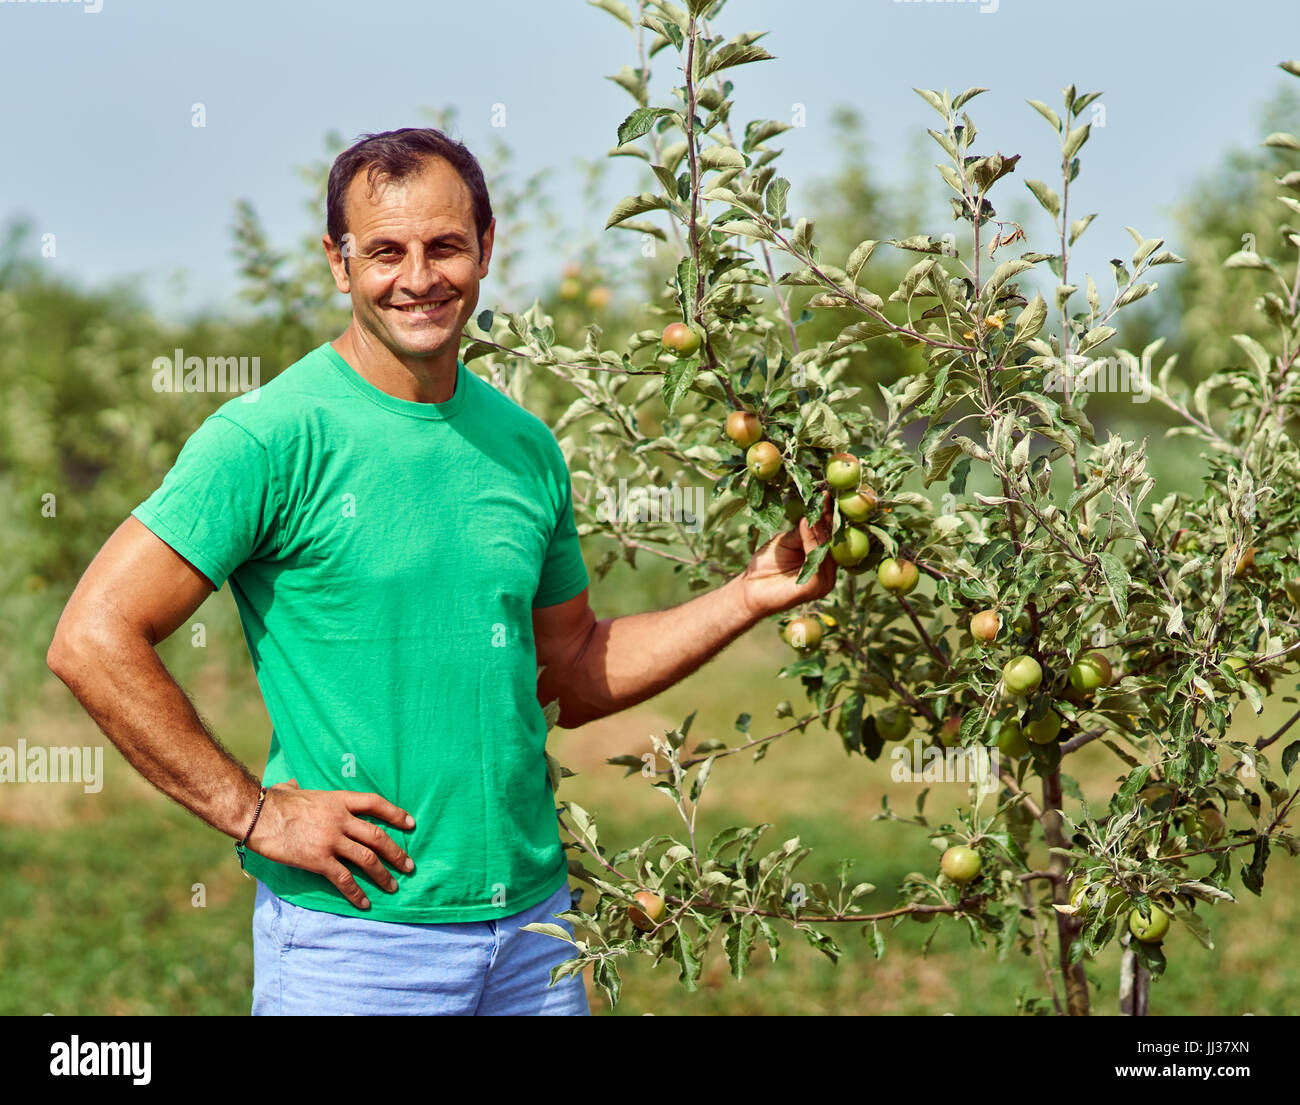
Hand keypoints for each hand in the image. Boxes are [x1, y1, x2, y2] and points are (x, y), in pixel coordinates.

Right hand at [247, 779, 415, 909]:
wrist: (258, 815)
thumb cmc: (274, 800)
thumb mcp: (295, 788)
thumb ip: (302, 787)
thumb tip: (295, 784)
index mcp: (338, 800)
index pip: (375, 803)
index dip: (396, 814)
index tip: (411, 824)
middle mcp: (341, 820)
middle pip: (377, 837)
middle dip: (396, 853)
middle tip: (409, 865)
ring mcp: (331, 841)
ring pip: (367, 860)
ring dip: (383, 875)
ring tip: (393, 886)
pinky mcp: (319, 860)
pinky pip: (344, 879)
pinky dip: (357, 893)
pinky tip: (365, 902)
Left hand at [738, 496, 836, 617]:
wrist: (750, 587)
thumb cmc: (767, 564)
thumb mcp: (787, 541)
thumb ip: (803, 532)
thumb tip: (815, 514)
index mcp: (822, 559)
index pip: (829, 536)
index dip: (828, 516)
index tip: (826, 495)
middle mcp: (827, 571)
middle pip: (831, 541)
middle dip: (827, 518)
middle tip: (825, 497)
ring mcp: (824, 580)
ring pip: (825, 548)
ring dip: (820, 526)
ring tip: (817, 506)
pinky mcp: (816, 586)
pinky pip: (815, 559)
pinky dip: (811, 541)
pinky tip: (806, 525)